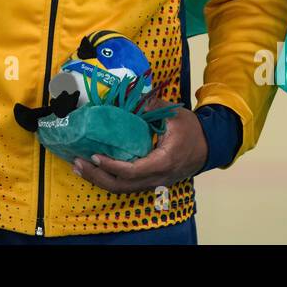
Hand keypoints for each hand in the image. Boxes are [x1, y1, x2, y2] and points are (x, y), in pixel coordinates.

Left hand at [72, 103, 207, 192]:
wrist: (209, 147)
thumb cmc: (193, 131)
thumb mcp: (176, 115)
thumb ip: (153, 106)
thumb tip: (132, 96)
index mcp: (163, 162)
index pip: (133, 171)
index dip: (112, 166)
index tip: (95, 156)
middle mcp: (157, 177)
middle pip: (122, 186)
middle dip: (97, 177)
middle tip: (77, 163)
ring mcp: (154, 183)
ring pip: (123, 189)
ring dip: (100, 180)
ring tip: (79, 167)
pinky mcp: (150, 182)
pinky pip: (127, 186)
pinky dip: (109, 179)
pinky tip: (95, 170)